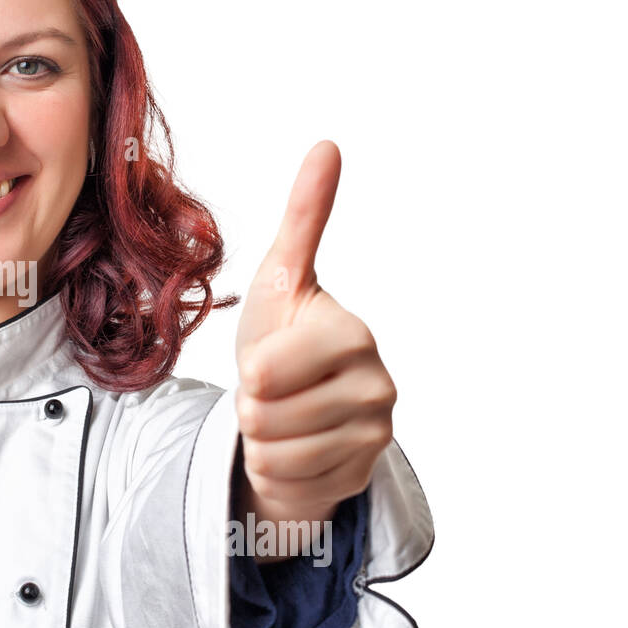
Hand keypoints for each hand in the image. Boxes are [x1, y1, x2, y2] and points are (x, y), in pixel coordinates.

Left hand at [233, 141, 396, 540]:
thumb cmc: (282, 338)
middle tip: (275, 391)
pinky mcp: (362, 475)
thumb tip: (327, 145)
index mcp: (353, 334)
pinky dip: (276, 468)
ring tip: (284, 415)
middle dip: (253, 406)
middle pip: (263, 412)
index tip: (271, 357)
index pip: (265, 371)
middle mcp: (377, 385)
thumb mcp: (282, 279)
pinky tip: (295, 446)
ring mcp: (375, 436)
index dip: (250, 370)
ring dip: (263, 438)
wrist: (295, 409)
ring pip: (273, 451)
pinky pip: (286, 482)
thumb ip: (304, 217)